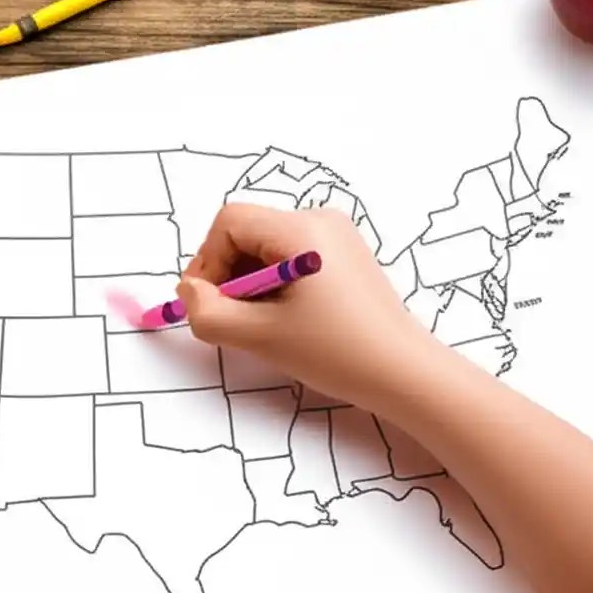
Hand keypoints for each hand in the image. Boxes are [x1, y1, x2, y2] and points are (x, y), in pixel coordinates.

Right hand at [179, 203, 436, 405]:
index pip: (229, 223)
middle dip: (228, 273)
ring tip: (261, 323)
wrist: (403, 372)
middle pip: (247, 231)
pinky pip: (290, 256)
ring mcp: (336, 236)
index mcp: (301, 229)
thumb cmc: (337, 352)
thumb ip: (208, 312)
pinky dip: (274, 283)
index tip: (207, 303)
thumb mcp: (259, 336)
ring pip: (266, 246)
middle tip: (230, 318)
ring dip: (250, 281)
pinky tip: (284, 318)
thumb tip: (189, 291)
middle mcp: (320, 220)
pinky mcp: (344, 255)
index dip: (207, 261)